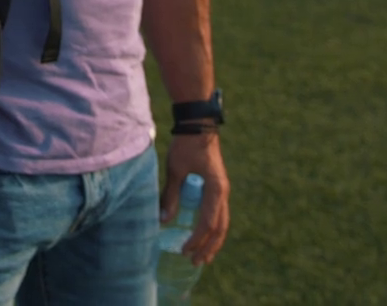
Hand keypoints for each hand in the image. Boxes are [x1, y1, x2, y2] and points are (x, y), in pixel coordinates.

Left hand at [160, 132, 228, 266]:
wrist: (199, 125)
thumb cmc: (186, 146)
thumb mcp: (175, 170)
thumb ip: (171, 195)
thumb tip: (164, 221)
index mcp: (215, 189)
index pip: (207, 223)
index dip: (196, 239)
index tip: (184, 250)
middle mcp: (223, 192)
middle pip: (220, 227)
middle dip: (208, 247)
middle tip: (195, 262)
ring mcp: (222, 190)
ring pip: (222, 222)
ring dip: (213, 241)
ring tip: (204, 257)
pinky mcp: (218, 187)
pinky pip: (218, 213)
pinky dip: (213, 228)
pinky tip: (205, 236)